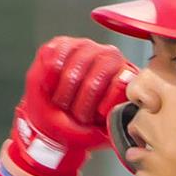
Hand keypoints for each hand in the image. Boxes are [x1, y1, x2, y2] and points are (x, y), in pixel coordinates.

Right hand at [5, 37, 133, 175]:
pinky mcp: (62, 44)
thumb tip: (122, 111)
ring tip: (61, 103)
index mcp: (125, 77)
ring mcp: (87, 47)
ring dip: (65, 92)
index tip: (95, 117)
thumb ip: (116, 118)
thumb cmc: (79, 126)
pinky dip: (50, 78)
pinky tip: (50, 87)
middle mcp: (110, 56)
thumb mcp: (102, 131)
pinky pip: (56, 57)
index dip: (105, 103)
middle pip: (100, 73)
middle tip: (75, 115)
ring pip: (77, 65)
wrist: (50, 121)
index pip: (123, 82)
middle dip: (83, 102)